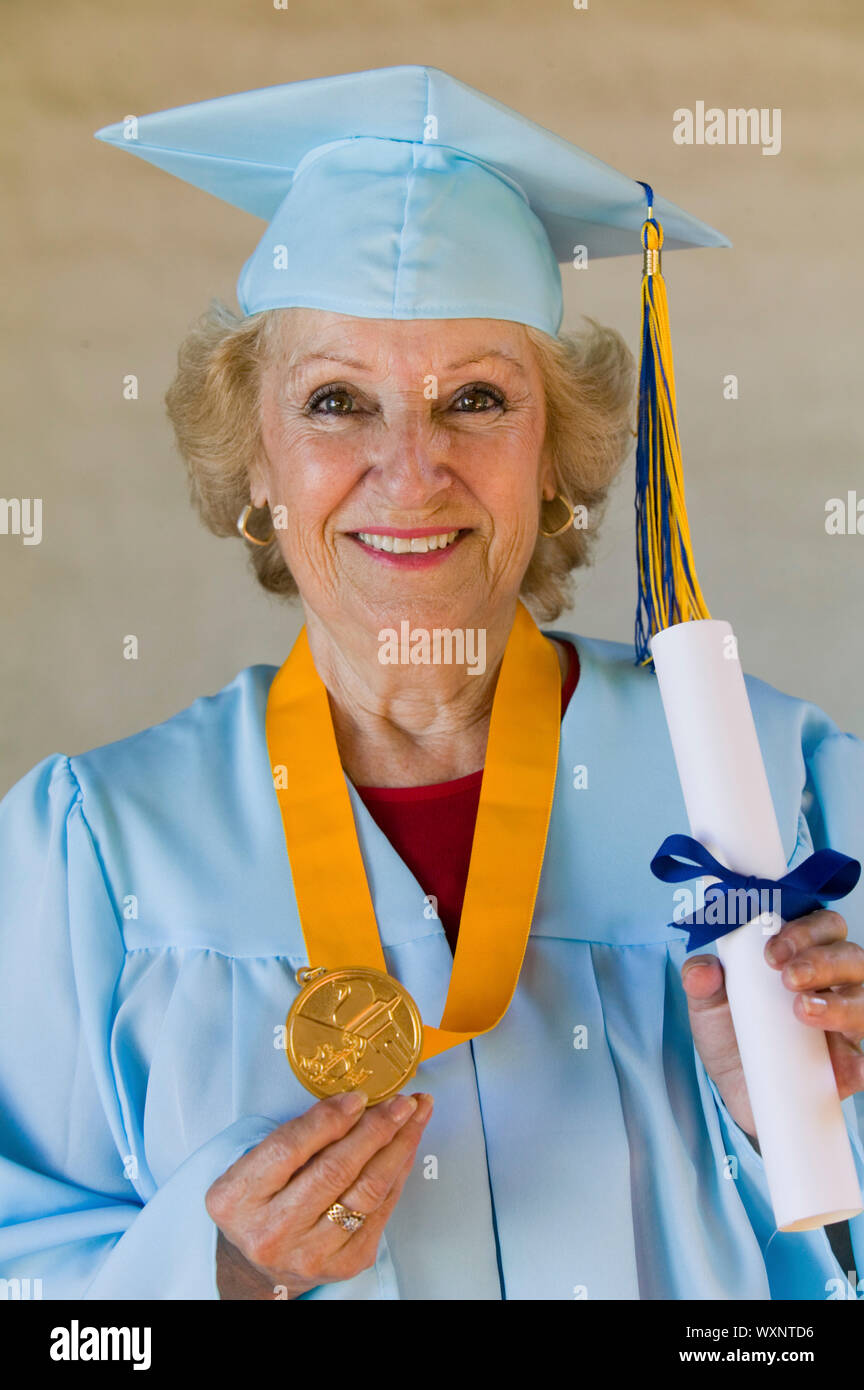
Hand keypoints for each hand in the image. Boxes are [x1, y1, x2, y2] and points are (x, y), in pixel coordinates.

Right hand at [205, 1089, 433, 1298]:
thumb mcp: (256, 1163)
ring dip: (397, 1148)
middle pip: (334, 1170)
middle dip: (375, 1129)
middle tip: (401, 1102)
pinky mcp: (344, 1265)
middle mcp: (272, 1232)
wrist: (260, 1262)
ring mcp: (310, 1254)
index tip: (359, 1097)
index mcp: (238, 1198)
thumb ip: (297, 1135)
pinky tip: (405, 1148)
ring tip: (414, 1118)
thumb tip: (355, 1103)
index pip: (288, 1149)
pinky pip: (381, 1210)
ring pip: (366, 1192)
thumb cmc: (261, 1201)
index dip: (328, 1120)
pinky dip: (397, 1173)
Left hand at [682, 910, 863, 1137]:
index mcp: (803, 958)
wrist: (737, 1090)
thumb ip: (700, 981)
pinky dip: (860, 1061)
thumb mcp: (708, 1005)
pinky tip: (845, 1063)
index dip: (804, 931)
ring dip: (839, 1003)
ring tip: (803, 1010)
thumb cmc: (730, 1035)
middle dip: (822, 961)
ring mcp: (845, 1025)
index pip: (822, 928)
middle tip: (789, 978)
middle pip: (850, 957)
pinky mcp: (850, 1067)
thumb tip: (703, 970)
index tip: (773, 952)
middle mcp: (832, 985)